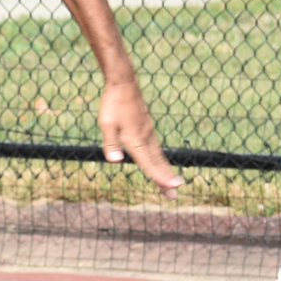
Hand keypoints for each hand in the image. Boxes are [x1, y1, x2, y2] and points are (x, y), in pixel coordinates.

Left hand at [100, 79, 181, 198]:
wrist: (123, 84)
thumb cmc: (112, 104)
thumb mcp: (106, 124)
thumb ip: (110, 143)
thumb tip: (114, 161)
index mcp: (135, 140)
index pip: (149, 163)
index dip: (159, 178)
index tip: (172, 188)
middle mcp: (145, 138)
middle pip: (157, 163)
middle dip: (165, 181)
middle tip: (174, 196)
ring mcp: (148, 133)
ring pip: (159, 156)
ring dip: (165, 171)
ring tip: (173, 184)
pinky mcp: (147, 128)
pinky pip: (156, 148)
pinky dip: (161, 160)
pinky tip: (161, 164)